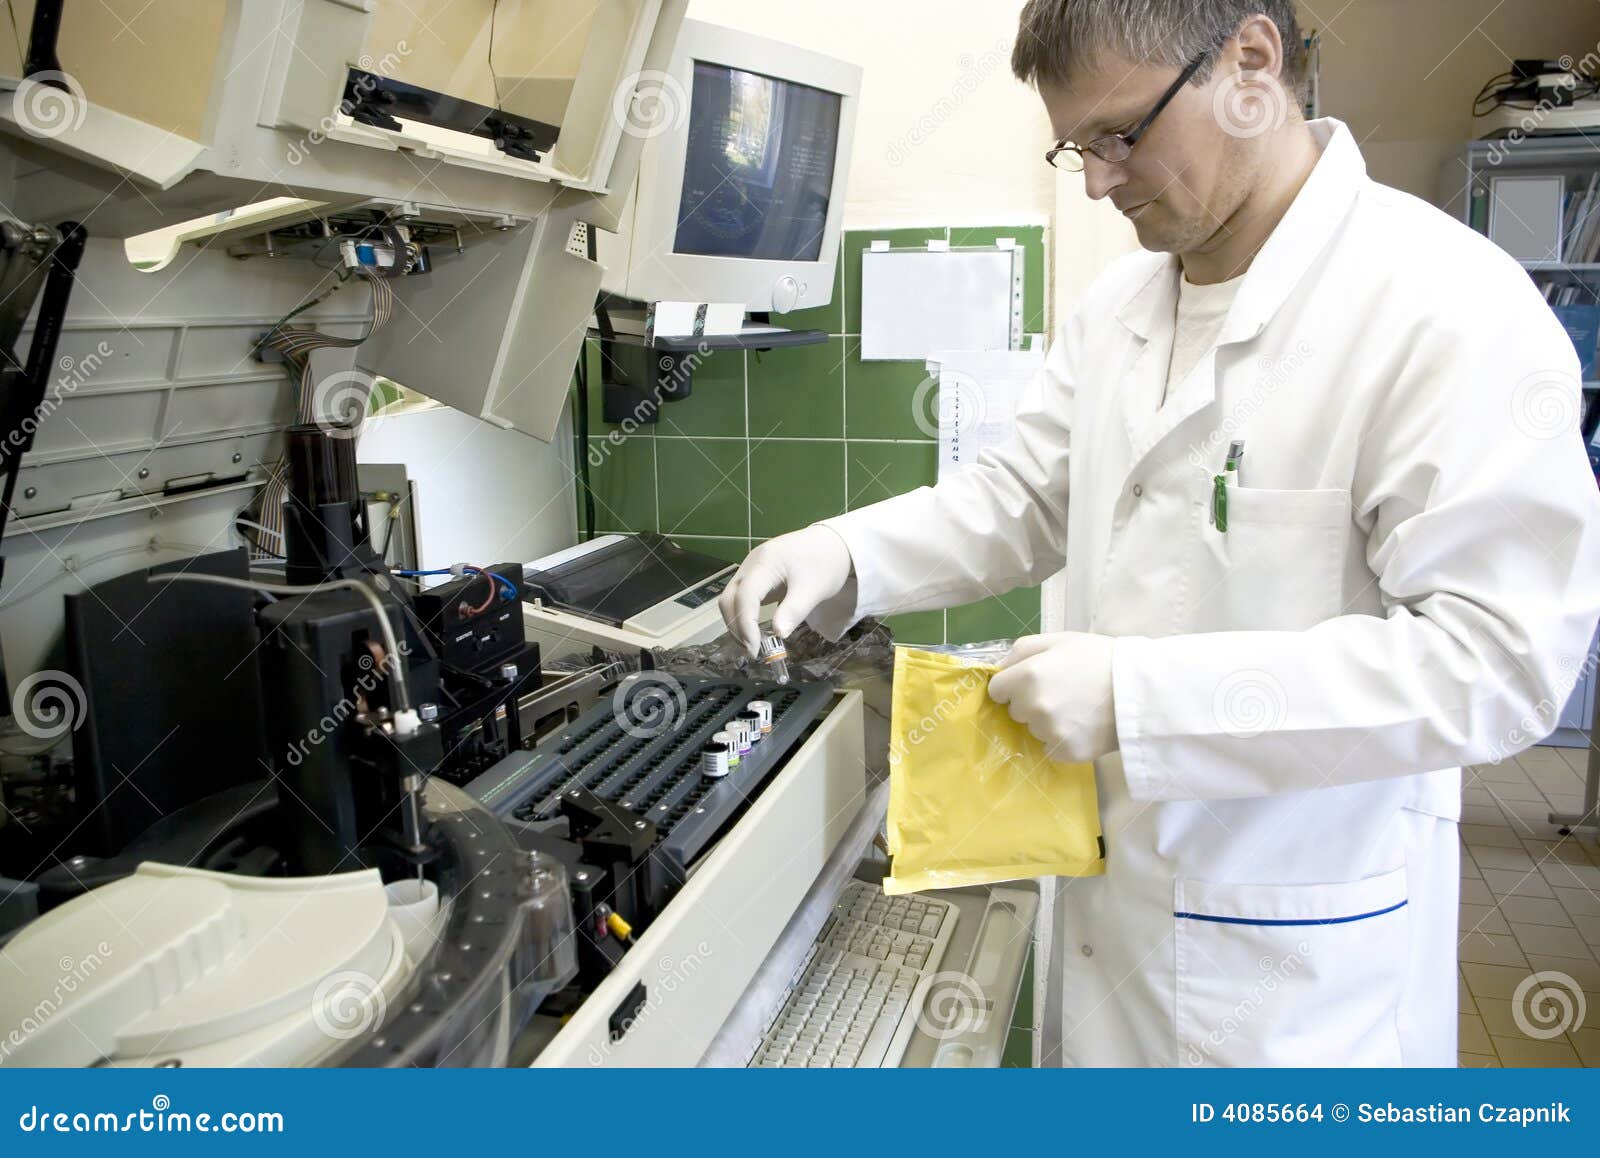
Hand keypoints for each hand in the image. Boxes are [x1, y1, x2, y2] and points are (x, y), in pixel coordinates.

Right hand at [718, 525, 853, 656]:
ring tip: (754, 644)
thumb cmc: (825, 563)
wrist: (832, 543)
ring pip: (731, 599)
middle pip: (730, 598)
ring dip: (737, 623)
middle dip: (737, 626)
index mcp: (765, 562)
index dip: (746, 624)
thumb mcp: (814, 589)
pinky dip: (744, 616)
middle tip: (753, 651)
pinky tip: (755, 632)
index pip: (745, 596)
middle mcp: (751, 564)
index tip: (755, 649)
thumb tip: (778, 635)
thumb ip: (794, 611)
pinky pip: (741, 598)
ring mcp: (751, 569)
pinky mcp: (755, 576)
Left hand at [988, 632, 1117, 762]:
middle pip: (1015, 711)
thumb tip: (999, 668)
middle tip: (1062, 692)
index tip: (1029, 683)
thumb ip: (1022, 650)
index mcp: (1028, 675)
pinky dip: (1061, 740)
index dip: (1012, 685)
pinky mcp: (1065, 752)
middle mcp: (1033, 706)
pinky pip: (1050, 747)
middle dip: (1030, 702)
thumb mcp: (1060, 640)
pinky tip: (1082, 726)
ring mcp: (1048, 731)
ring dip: (1046, 722)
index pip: (996, 690)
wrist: (1142, 690)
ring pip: (1033, 729)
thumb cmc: (1101, 658)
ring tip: (1077, 709)